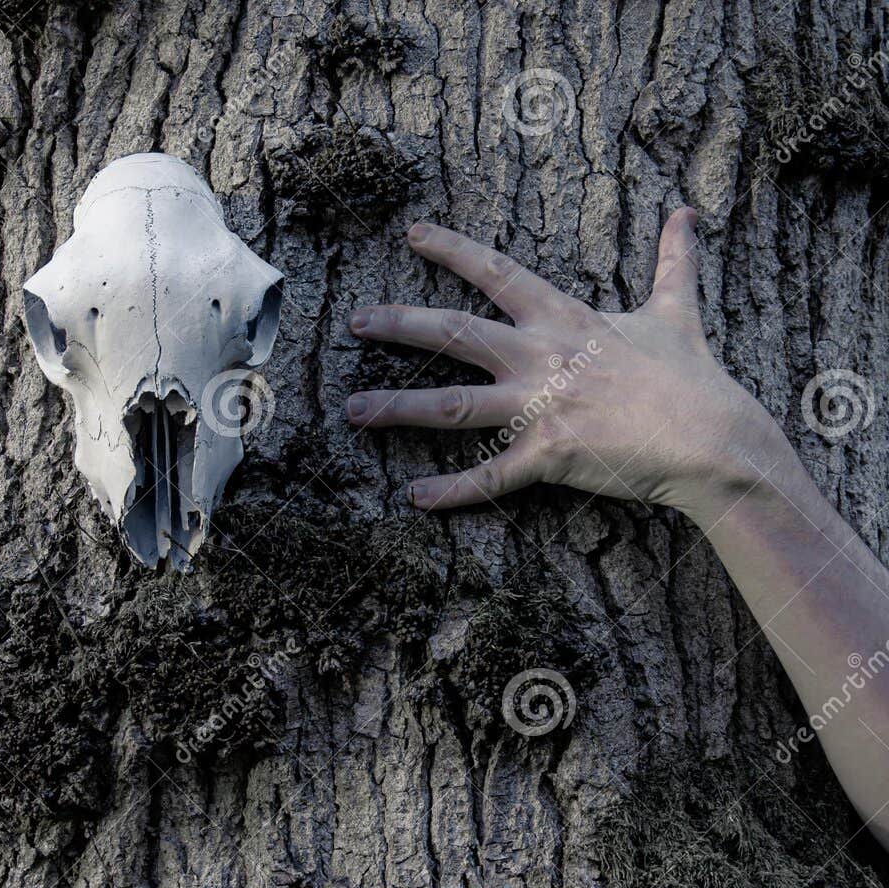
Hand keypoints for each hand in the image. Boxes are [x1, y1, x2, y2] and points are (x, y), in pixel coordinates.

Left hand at [345, 208, 795, 525]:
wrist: (713, 438)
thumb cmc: (692, 377)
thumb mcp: (676, 311)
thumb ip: (672, 262)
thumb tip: (686, 214)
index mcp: (564, 319)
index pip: (498, 272)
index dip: (452, 249)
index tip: (411, 233)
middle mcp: (541, 357)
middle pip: (454, 333)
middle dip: (399, 324)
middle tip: (353, 320)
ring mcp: (540, 407)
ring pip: (450, 405)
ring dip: (397, 408)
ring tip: (351, 412)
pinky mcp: (547, 456)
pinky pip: (489, 476)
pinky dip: (451, 490)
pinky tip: (415, 497)